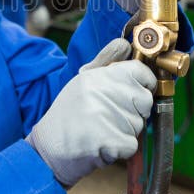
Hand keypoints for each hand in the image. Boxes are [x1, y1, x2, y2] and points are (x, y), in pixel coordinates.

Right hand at [25, 39, 154, 186]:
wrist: (48, 148)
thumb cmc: (68, 114)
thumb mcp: (83, 81)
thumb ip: (106, 61)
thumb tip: (125, 43)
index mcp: (98, 75)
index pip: (141, 73)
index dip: (143, 85)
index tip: (132, 94)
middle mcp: (102, 92)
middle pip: (145, 101)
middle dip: (134, 112)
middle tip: (110, 116)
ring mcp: (106, 116)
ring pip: (139, 125)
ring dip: (125, 131)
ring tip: (102, 130)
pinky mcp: (110, 141)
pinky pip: (132, 144)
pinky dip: (121, 149)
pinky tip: (102, 145)